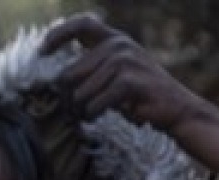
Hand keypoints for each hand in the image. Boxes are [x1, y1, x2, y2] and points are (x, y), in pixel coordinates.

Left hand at [40, 13, 193, 130]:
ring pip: (79, 93)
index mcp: (114, 39)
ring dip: (83, 109)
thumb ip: (91, 66)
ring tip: (97, 111)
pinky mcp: (129, 81)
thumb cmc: (137, 95)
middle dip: (68, 97)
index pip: (82, 25)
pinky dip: (95, 114)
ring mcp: (125, 61)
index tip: (42, 51)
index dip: (58, 34)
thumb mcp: (114, 72)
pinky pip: (94, 104)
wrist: (176, 109)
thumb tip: (53, 78)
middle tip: (77, 109)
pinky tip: (104, 115)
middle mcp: (119, 45)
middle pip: (68, 74)